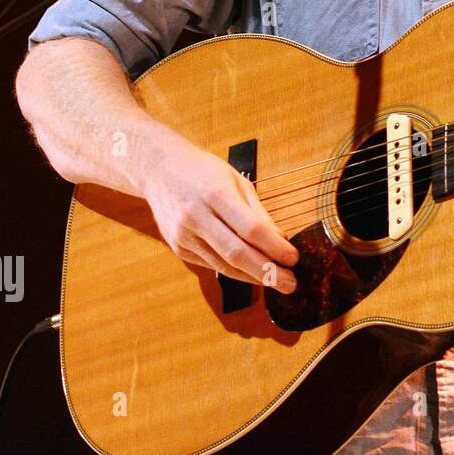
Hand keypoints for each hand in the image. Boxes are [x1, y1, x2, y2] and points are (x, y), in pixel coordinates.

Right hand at [139, 137, 298, 291]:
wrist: (159, 171)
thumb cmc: (203, 172)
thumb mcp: (237, 181)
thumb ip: (258, 212)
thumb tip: (281, 240)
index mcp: (216, 194)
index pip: (250, 229)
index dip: (274, 247)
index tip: (294, 258)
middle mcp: (197, 217)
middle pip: (236, 253)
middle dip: (267, 272)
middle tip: (290, 283)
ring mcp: (184, 235)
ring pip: (224, 265)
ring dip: (253, 276)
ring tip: (278, 281)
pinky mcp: (178, 248)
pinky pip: (212, 265)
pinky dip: (235, 271)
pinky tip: (252, 273)